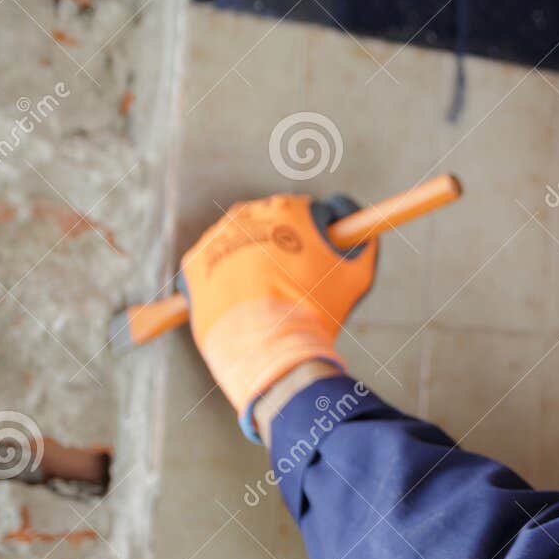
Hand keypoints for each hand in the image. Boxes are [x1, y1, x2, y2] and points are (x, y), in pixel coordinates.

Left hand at [179, 193, 375, 439]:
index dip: (329, 235)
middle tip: (302, 282)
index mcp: (290, 209)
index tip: (331, 254)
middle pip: (277, 226)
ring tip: (272, 297)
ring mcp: (216, 237)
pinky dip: (228, 279)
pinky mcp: (193, 264)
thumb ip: (365, 245)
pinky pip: (215, 265)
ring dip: (257, 261)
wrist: (265, 349)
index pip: (316, 212)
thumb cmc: (313, 310)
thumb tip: (365, 236)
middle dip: (290, 246)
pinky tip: (245, 302)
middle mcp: (248, 213)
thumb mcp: (357, 276)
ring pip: (244, 244)